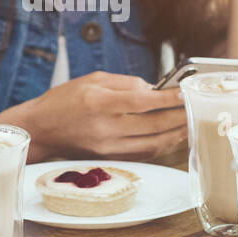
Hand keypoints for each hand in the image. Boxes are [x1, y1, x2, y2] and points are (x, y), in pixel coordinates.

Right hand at [12, 71, 185, 159]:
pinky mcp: (109, 158)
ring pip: (152, 143)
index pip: (142, 101)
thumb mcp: (92, 78)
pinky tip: (171, 137)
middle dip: (179, 117)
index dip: (168, 98)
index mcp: (100, 102)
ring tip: (190, 124)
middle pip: (153, 125)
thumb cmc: (64, 100)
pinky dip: (160, 146)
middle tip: (196, 108)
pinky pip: (142, 153)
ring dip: (175, 135)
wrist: (41, 129)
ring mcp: (107, 146)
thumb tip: (153, 89)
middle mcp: (105, 127)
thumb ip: (125, 82)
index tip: (184, 93)